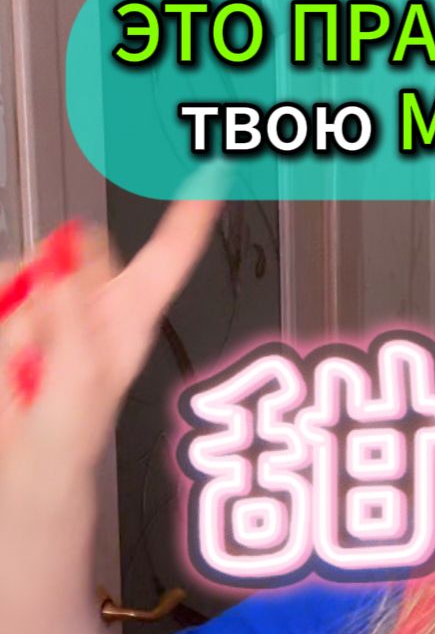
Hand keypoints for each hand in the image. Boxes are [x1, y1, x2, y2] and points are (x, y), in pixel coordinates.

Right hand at [0, 197, 221, 476]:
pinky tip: (13, 357)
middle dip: (50, 281)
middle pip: (74, 246)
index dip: (191, 213)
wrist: (30, 459)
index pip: (172, 253)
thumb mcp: (79, 377)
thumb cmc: (70, 434)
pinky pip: (1, 281)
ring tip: (29, 364)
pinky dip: (0, 318)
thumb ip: (70, 313)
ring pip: (27, 266)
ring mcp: (57, 305)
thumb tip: (65, 259)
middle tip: (44, 343)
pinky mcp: (20, 308)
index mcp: (134, 316)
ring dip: (18, 313)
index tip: (214, 174)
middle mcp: (98, 302)